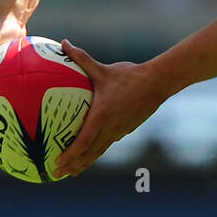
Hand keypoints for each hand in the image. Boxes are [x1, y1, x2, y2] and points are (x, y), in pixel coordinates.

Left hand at [54, 41, 163, 177]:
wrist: (158, 83)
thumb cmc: (130, 75)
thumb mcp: (103, 69)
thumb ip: (81, 58)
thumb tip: (64, 42)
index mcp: (102, 116)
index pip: (84, 141)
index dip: (70, 154)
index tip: (58, 162)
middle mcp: (111, 128)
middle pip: (90, 153)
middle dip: (73, 165)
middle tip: (58, 173)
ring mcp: (120, 131)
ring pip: (99, 151)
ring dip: (85, 163)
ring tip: (72, 172)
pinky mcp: (126, 129)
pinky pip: (108, 143)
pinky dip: (96, 152)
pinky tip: (91, 153)